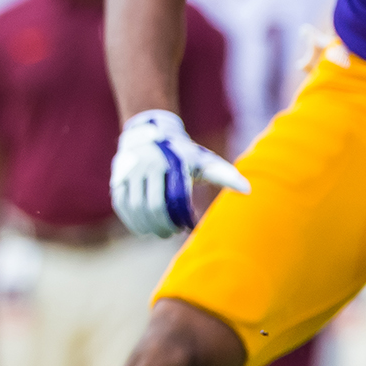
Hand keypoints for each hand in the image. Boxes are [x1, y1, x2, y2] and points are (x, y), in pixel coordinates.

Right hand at [109, 110, 249, 237]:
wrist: (149, 132)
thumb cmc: (183, 153)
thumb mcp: (204, 161)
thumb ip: (225, 175)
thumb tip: (248, 190)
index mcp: (171, 163)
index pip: (175, 199)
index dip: (181, 218)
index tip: (188, 226)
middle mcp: (147, 165)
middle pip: (152, 206)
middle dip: (162, 225)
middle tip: (170, 234)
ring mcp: (129, 171)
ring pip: (134, 207)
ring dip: (146, 225)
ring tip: (158, 233)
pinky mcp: (117, 178)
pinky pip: (121, 204)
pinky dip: (131, 220)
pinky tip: (142, 228)